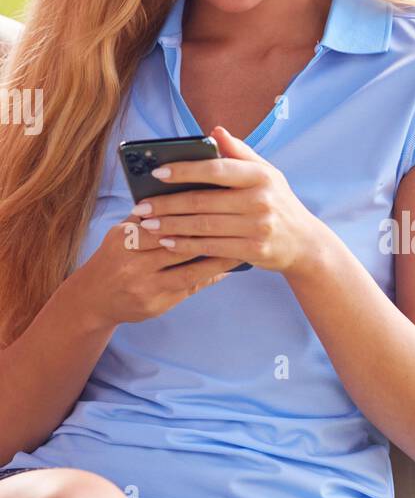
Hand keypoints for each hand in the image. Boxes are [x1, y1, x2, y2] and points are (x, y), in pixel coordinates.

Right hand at [73, 217, 243, 329]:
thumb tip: (179, 193)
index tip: (215, 203)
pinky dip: (210, 278)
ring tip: (239, 248)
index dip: (188, 214)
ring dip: (216, 260)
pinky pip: (189, 289)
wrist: (92, 299)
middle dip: (208, 235)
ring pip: (188, 271)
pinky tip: (227, 270)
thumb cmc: (113, 258)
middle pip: (178, 246)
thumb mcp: (120, 233)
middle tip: (237, 224)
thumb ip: (146, 217)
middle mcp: (133, 264)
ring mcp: (145, 287)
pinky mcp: (155, 305)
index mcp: (124, 239)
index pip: (161, 222)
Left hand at [127, 125, 319, 274]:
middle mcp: (260, 200)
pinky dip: (186, 245)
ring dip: (171, 226)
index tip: (156, 173)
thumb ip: (240, 152)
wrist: (304, 243)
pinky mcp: (254, 250)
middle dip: (167, 204)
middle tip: (141, 207)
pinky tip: (168, 242)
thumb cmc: (278, 202)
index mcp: (261, 175)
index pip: (216, 169)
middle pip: (203, 201)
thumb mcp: (267, 174)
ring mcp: (258, 227)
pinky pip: (211, 247)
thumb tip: (214, 131)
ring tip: (147, 225)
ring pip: (203, 226)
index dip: (184, 170)